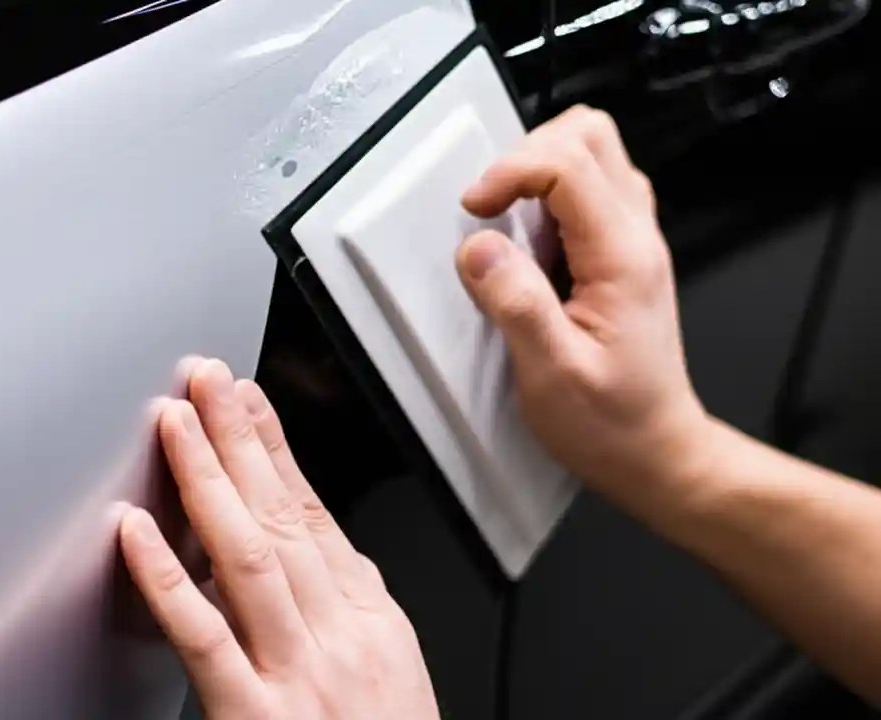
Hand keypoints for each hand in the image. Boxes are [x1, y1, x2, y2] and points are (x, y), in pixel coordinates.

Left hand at [119, 359, 438, 719]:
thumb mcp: (392, 669)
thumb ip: (352, 606)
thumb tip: (325, 548)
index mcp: (370, 617)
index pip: (316, 512)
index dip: (277, 449)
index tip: (247, 401)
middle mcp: (339, 632)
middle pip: (284, 515)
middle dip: (241, 440)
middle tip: (206, 381)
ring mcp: (298, 672)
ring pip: (249, 554)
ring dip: (209, 480)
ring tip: (177, 423)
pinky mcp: (258, 716)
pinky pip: (206, 637)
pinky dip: (169, 580)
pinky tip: (137, 534)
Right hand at [455, 105, 715, 519]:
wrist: (656, 453)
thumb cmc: (612, 424)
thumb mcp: (551, 373)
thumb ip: (514, 303)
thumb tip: (478, 249)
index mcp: (622, 257)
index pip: (568, 164)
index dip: (510, 171)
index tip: (474, 209)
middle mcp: (636, 238)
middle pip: (590, 135)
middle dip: (526, 153)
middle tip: (490, 202)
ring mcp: (632, 243)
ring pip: (594, 154)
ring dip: (539, 171)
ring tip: (505, 220)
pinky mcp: (620, 257)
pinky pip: (589, 194)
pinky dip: (548, 199)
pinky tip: (526, 244)